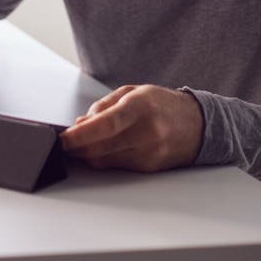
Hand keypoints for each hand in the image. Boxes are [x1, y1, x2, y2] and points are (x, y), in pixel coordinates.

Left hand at [60, 84, 203, 171]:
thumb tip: (80, 125)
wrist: (197, 124)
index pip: (107, 124)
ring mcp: (150, 152)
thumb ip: (104, 107)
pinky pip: (117, 166)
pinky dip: (103, 159)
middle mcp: (147, 132)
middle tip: (63, 143)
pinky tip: (99, 150)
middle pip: (102, 147)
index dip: (81, 134)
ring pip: (106, 160)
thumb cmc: (161, 104)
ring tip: (79, 145)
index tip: (63, 138)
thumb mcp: (132, 92)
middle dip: (77, 148)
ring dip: (87, 155)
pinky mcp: (150, 167)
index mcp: (141, 106)